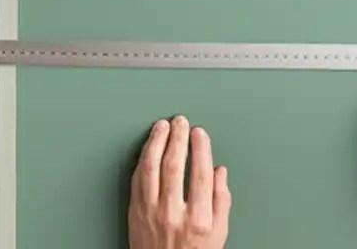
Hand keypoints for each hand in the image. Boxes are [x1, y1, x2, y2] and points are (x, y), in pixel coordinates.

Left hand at [128, 116, 230, 248]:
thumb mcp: (219, 234)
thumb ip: (221, 201)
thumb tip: (219, 171)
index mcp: (198, 219)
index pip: (199, 174)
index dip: (200, 149)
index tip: (200, 133)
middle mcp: (172, 213)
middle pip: (174, 165)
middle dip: (177, 138)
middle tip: (180, 121)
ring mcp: (150, 211)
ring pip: (151, 167)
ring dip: (156, 142)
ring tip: (162, 126)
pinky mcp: (135, 210)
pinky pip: (137, 178)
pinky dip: (143, 159)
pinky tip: (149, 147)